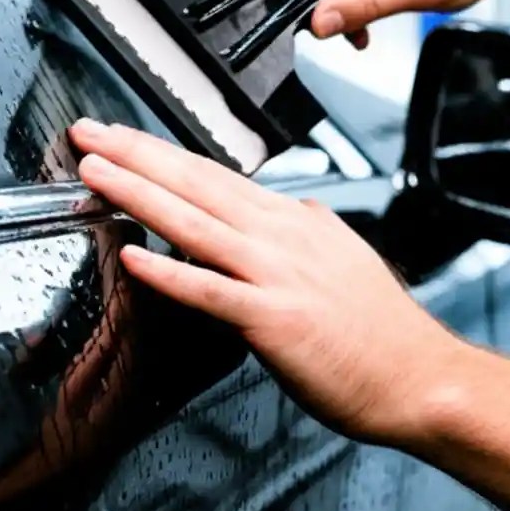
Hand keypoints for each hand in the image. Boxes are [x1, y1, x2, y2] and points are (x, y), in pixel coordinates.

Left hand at [68, 118, 465, 444]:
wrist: (422, 377)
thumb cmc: (382, 330)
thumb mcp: (346, 255)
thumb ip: (310, 227)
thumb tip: (289, 206)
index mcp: (293, 221)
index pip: (214, 174)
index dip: (162, 152)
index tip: (122, 137)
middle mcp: (282, 237)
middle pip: (196, 184)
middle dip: (135, 155)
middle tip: (88, 133)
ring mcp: (277, 276)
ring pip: (195, 224)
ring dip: (139, 193)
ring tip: (94, 172)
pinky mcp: (275, 320)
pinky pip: (212, 292)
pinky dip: (170, 272)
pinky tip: (134, 257)